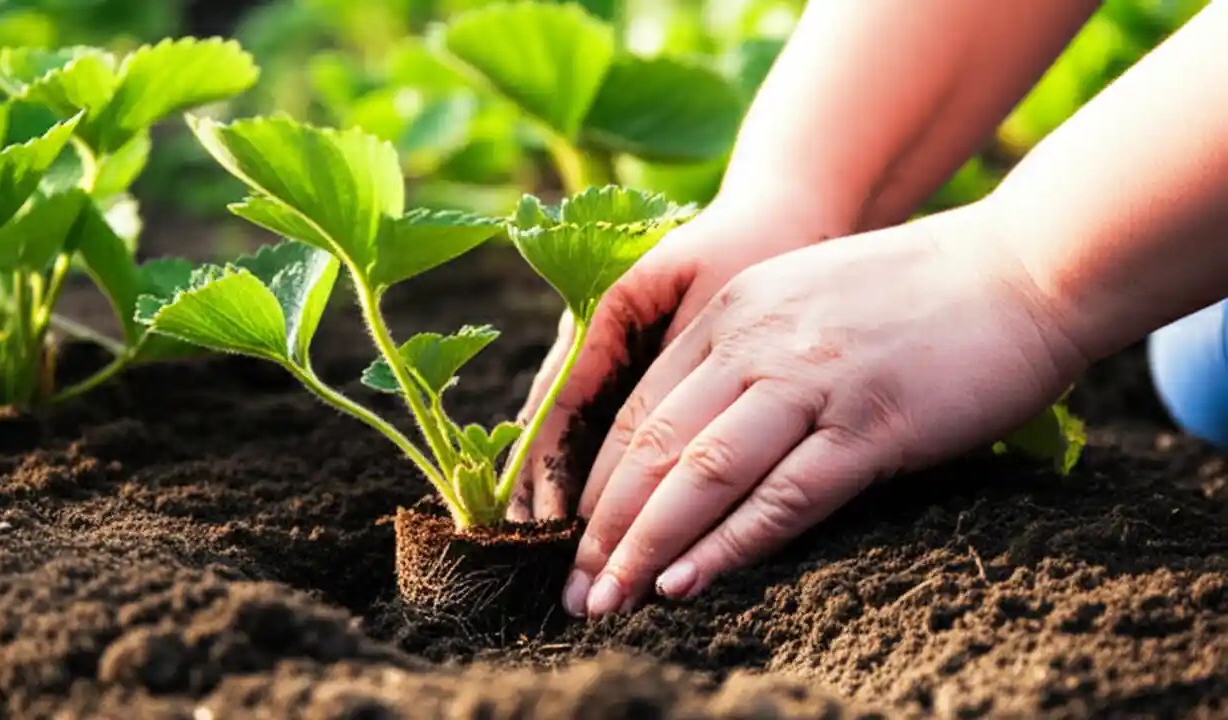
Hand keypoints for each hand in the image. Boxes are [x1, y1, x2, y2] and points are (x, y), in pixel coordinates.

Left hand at [557, 202, 1088, 616]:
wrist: (1025, 264)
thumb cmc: (919, 289)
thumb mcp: (806, 297)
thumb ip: (749, 350)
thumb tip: (702, 429)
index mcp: (734, 311)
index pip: (640, 407)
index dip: (596, 479)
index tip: (570, 533)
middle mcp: (758, 340)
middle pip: (654, 446)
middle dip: (602, 526)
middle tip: (568, 585)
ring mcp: (812, 381)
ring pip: (701, 473)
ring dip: (643, 544)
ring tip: (603, 598)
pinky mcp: (871, 424)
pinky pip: (782, 496)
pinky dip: (727, 544)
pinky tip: (683, 582)